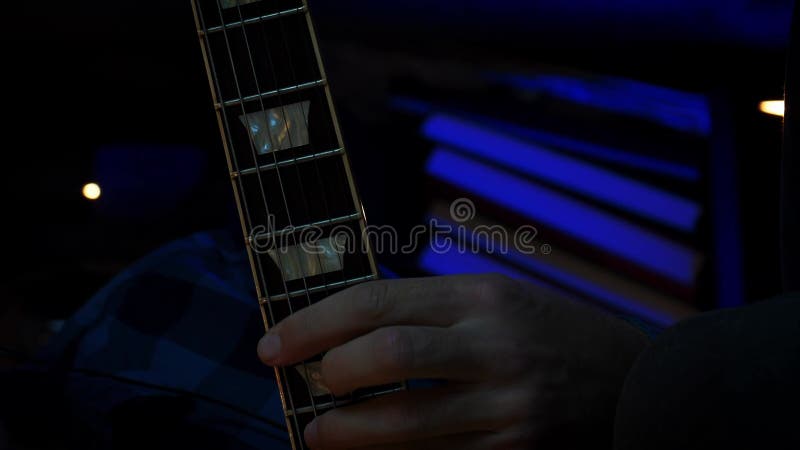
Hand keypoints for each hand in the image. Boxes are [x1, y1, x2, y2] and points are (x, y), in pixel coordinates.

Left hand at [258, 274, 648, 448]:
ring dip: (346, 432)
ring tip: (318, 433)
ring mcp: (505, 406)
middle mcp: (492, 346)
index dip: (314, 323)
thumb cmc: (556, 334)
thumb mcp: (499, 299)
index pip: (378, 301)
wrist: (637, 384)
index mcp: (482, 296)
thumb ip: (431, 310)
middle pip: (385, 355)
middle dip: (326, 372)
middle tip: (302, 384)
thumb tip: (349, 331)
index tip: (274, 344)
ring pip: (403, 424)